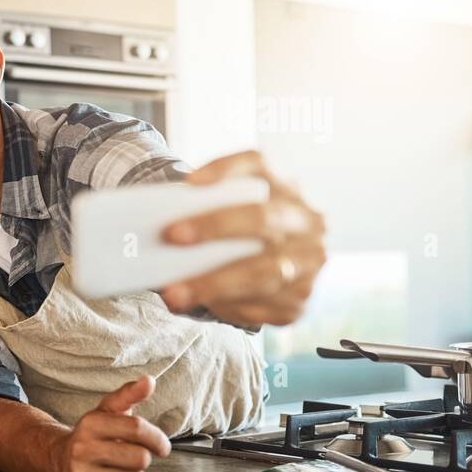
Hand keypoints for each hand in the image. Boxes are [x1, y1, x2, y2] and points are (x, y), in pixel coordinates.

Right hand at [47, 376, 170, 471]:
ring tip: (122, 471)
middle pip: (140, 458)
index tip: (163, 447)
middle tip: (132, 458)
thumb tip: (149, 380)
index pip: (138, 428)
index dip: (158, 438)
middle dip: (143, 459)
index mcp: (91, 423)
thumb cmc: (92, 435)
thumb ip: (129, 395)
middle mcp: (81, 448)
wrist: (55, 459)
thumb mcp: (107, 411)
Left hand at [160, 150, 326, 326]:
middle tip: (172, 235)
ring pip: (266, 272)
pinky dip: (228, 307)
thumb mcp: (234, 214)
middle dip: (216, 226)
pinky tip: (202, 306)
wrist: (286, 269)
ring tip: (175, 294)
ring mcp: (310, 261)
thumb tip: (161, 230)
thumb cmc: (243, 235)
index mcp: (285, 187)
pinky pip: (264, 306)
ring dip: (215, 284)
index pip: (259, 164)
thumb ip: (208, 213)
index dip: (226, 169)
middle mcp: (305, 220)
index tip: (190, 182)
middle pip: (264, 217)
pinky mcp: (302, 298)